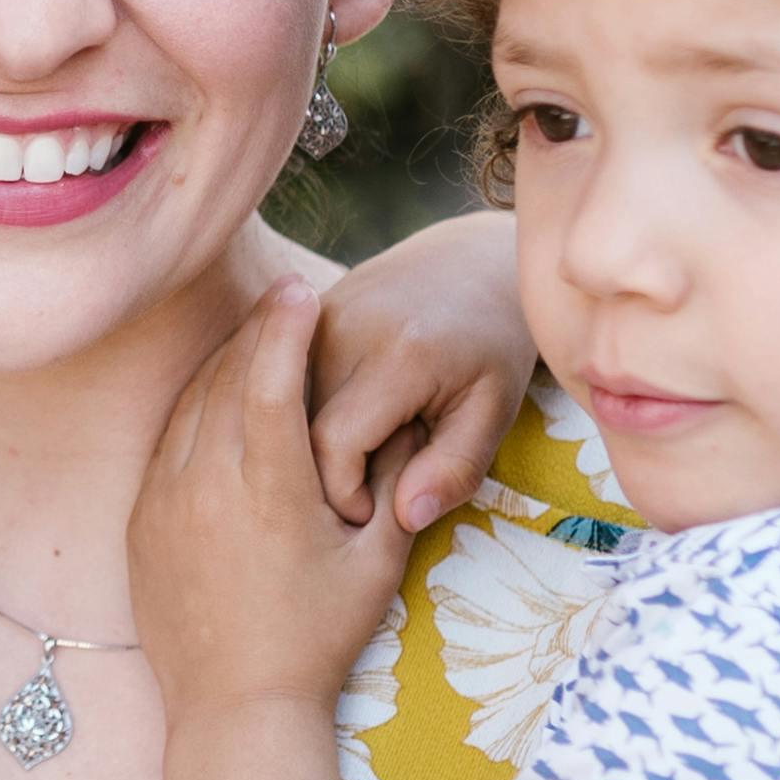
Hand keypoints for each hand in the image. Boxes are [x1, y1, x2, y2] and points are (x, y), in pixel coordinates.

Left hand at [136, 276, 419, 722]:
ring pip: (190, 407)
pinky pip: (166, 443)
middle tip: (285, 296)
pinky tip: (217, 394)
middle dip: (256, 332)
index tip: (301, 289)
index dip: (284, 329)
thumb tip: (397, 427)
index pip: (269, 384)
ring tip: (256, 333)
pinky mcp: (142, 522)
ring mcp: (165, 503)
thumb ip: (390, 492)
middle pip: (224, 381)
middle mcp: (206, 488)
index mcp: (268, 494)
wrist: (235, 707)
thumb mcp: (373, 566)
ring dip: (223, 364)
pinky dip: (193, 408)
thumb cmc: (318, 638)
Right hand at [304, 207, 532, 531]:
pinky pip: (286, 379)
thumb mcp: (493, 411)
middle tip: (365, 491)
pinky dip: (304, 414)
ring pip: (286, 407)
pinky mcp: (306, 313)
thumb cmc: (492, 344)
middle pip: (299, 430)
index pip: (334, 447)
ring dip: (310, 444)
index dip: (344, 496)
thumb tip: (403, 518)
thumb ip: (453, 469)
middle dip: (322, 476)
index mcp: (398, 356)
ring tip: (357, 455)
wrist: (472, 261)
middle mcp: (345, 327)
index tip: (370, 515)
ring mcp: (319, 313)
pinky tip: (341, 424)